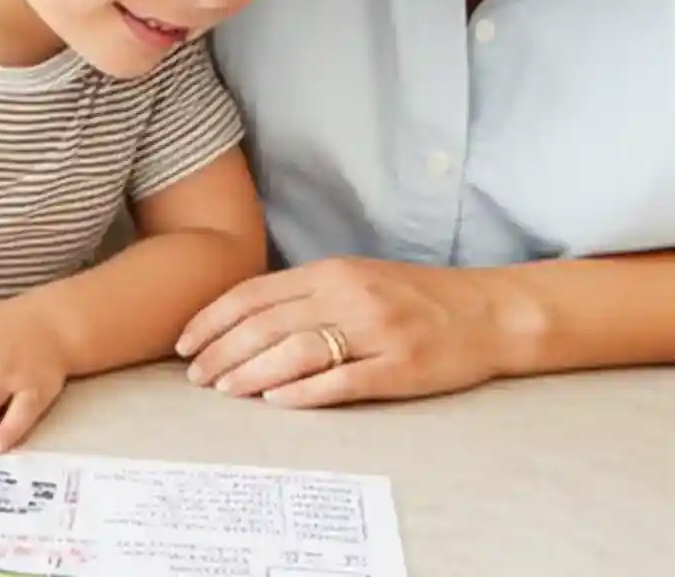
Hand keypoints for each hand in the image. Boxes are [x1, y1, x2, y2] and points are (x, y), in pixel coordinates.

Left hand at [175, 258, 528, 407]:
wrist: (490, 312)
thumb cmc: (415, 298)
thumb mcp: (356, 278)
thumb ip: (304, 295)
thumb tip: (243, 320)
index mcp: (332, 273)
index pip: (253, 294)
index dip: (212, 320)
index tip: (184, 342)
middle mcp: (349, 297)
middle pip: (265, 325)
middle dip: (220, 351)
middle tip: (194, 376)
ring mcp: (376, 332)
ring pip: (296, 351)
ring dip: (251, 373)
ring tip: (223, 390)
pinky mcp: (400, 368)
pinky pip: (342, 381)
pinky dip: (303, 393)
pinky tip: (275, 402)